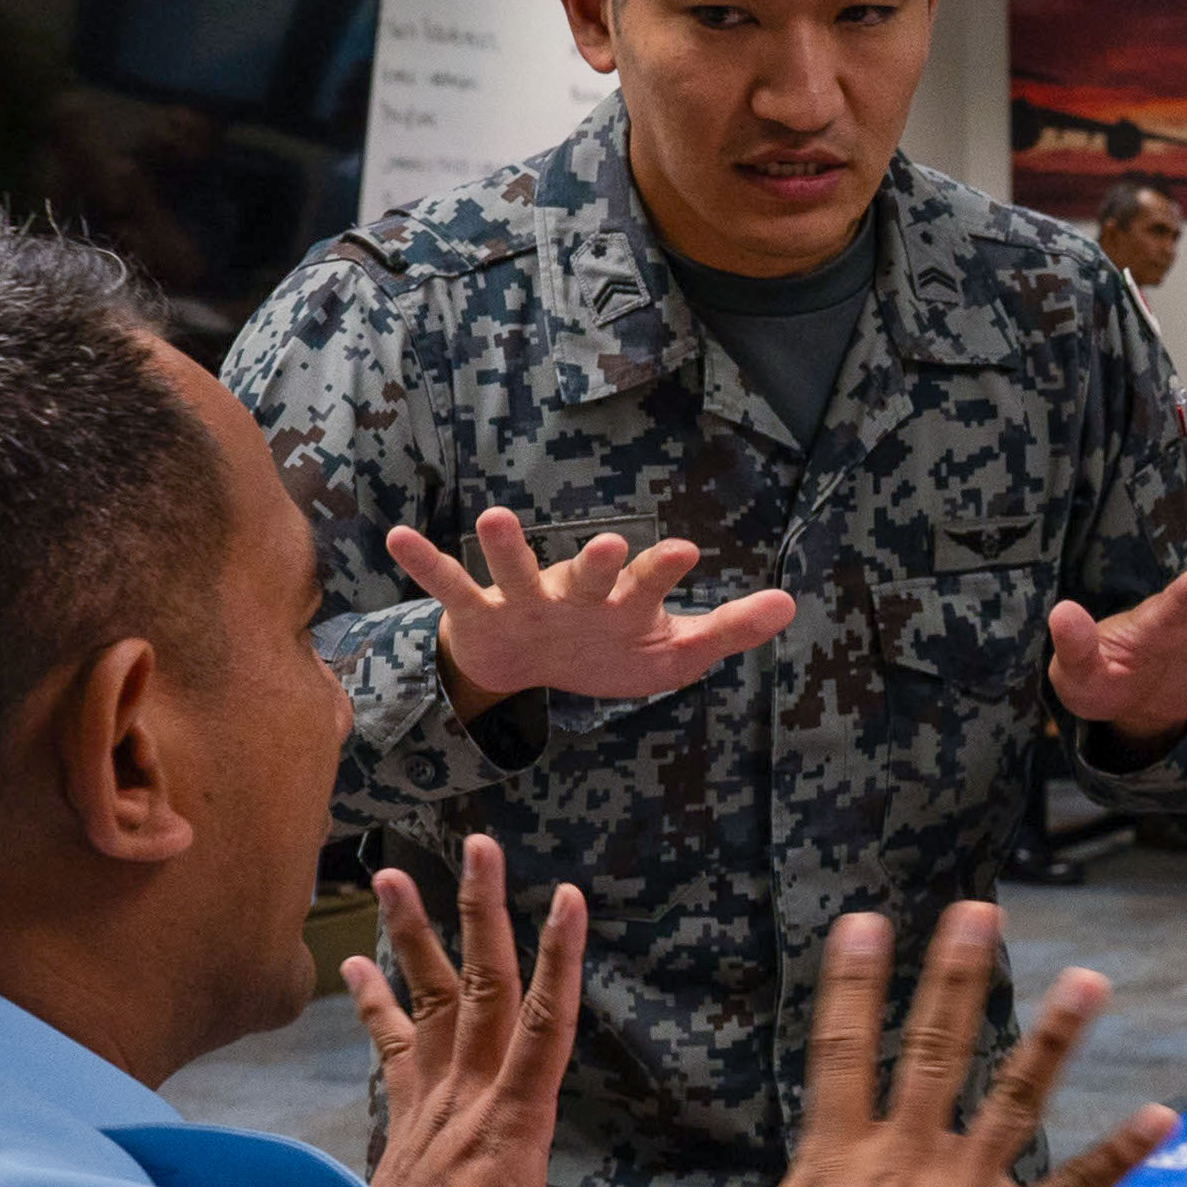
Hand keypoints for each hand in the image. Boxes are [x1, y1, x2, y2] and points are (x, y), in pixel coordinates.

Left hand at [344, 834, 607, 1186]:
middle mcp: (467, 1097)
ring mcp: (428, 1106)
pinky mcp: (402, 1125)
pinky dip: (375, 1002)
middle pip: (482, 988)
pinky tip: (357, 963)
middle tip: (480, 846)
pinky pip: (390, 1049)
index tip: (567, 897)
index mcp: (516, 1121)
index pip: (546, 1023)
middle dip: (484, 913)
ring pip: (429, 1003)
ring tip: (397, 874)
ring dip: (416, 935)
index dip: (560, 958)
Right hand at [391, 508, 794, 716]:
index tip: (687, 552)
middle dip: (597, 565)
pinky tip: (398, 538)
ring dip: (505, 549)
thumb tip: (788, 603)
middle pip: (588, 576)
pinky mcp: (483, 616)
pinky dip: (427, 565)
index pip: (648, 585)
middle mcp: (575, 592)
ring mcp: (526, 599)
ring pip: (515, 571)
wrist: (535, 670)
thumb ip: (726, 629)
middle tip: (612, 545)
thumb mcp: (671, 654)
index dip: (665, 572)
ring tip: (493, 517)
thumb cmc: (607, 652)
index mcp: (623, 603)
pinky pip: (452, 590)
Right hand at [717, 903, 1172, 1186]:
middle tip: (978, 915)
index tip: (867, 924)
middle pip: (933, 1048)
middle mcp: (905, 1163)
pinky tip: (1158, 1116)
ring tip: (1087, 981)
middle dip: (955, 975)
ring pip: (1015, 1099)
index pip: (840, 1050)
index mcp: (834, 1162)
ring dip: (1055, 1036)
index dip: (852, 982)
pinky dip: (1119, 1154)